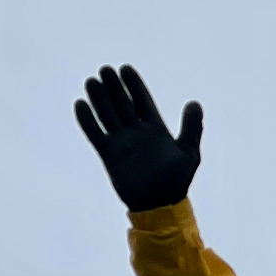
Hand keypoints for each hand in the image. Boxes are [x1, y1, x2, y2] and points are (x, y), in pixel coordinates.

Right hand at [74, 64, 202, 212]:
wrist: (158, 206)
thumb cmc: (176, 182)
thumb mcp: (188, 153)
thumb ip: (191, 128)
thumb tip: (194, 102)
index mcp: (156, 130)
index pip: (142, 101)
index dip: (134, 85)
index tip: (126, 69)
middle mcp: (137, 134)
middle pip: (123, 104)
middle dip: (114, 87)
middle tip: (105, 69)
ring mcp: (122, 144)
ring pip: (107, 115)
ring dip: (100, 98)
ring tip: (92, 81)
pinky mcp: (109, 155)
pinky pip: (95, 134)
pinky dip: (87, 120)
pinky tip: (80, 104)